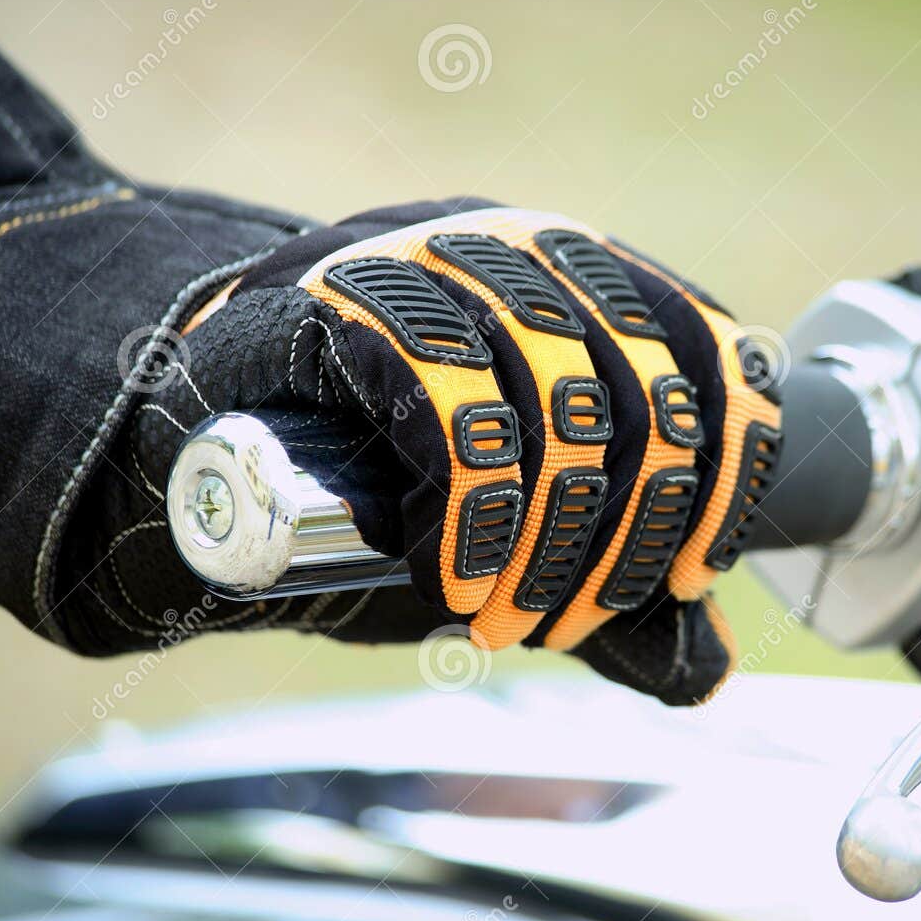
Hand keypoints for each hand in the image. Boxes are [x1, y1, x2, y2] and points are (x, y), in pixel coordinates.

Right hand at [115, 198, 782, 704]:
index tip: (685, 579)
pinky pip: (441, 396)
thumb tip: (706, 669)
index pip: (717, 357)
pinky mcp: (333, 298)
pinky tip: (457, 574)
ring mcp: (428, 260)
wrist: (194, 451)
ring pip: (551, 398)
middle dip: (624, 541)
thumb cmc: (367, 492)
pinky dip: (471, 506)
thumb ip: (604, 590)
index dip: (725, 480)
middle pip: (642, 393)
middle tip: (571, 626)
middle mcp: (523, 251)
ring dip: (549, 538)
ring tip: (506, 621)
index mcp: (590, 284)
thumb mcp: (512, 546)